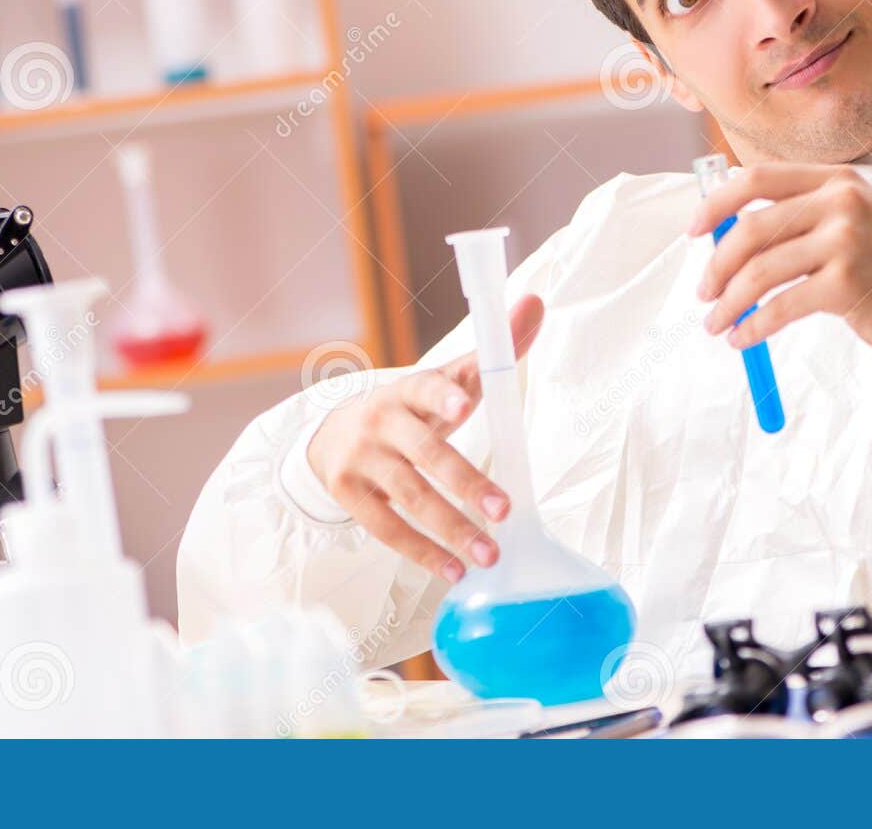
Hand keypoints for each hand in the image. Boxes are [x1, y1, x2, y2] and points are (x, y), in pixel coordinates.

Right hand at [306, 294, 544, 581]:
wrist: (335, 432)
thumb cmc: (411, 408)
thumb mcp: (445, 380)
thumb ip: (493, 352)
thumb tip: (535, 301)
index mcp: (409, 389)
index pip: (427, 387)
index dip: (445, 394)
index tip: (465, 403)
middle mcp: (381, 421)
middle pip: (425, 454)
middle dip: (465, 483)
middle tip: (502, 510)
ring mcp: (361, 459)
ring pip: (408, 497)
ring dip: (450, 529)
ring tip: (487, 554)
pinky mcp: (349, 494)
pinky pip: (386, 528)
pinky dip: (421, 552)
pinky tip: (452, 569)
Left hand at [690, 164, 871, 360]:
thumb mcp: (854, 226)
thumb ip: (800, 221)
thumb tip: (726, 234)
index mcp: (838, 181)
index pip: (758, 178)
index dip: (716, 203)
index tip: (694, 230)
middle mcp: (841, 202)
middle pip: (750, 228)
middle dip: (716, 266)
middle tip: (703, 294)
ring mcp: (846, 241)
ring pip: (758, 272)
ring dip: (728, 303)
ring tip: (717, 325)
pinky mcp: (848, 284)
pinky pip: (779, 307)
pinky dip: (752, 326)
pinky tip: (743, 338)